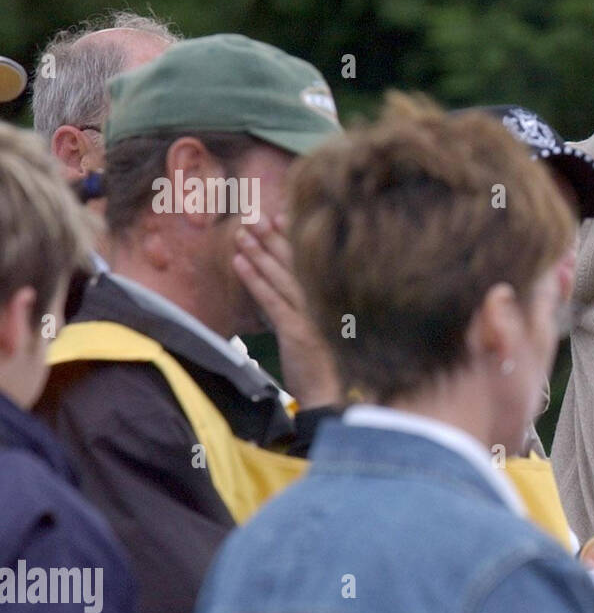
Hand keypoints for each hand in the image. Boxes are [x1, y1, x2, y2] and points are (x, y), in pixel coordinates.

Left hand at [233, 212, 341, 408]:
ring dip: (260, 253)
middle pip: (297, 263)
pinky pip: (271, 300)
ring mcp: (312, 315)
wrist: (330, 396)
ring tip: (242, 234)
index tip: (281, 216)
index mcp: (334, 299)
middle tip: (255, 216)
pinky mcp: (297, 331)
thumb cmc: (327, 365)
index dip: (295, 238)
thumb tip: (299, 286)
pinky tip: (240, 262)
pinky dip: (254, 280)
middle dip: (274, 238)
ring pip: (281, 277)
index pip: (312, 261)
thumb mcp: (324, 330)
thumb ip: (313, 307)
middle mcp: (326, 302)